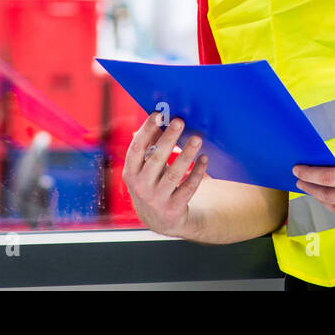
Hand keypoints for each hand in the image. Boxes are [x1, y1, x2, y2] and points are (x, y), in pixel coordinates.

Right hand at [121, 113, 207, 237]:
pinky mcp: (173, 208)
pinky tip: (204, 158)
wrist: (159, 220)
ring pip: (174, 173)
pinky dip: (197, 172)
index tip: (158, 114)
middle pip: (156, 159)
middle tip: (180, 121)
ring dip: (187, 154)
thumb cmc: (152, 184)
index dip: (146, 131)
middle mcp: (140, 187)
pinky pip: (188, 187)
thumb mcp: (144, 169)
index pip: (136, 149)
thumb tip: (158, 118)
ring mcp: (156, 199)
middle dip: (169, 138)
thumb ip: (149, 146)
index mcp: (130, 173)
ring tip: (197, 138)